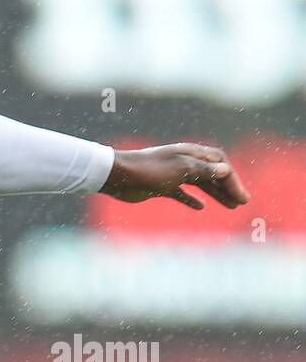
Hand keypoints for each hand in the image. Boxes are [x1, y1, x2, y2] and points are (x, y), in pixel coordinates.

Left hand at [100, 143, 248, 210]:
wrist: (119, 176)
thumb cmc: (149, 170)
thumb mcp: (181, 170)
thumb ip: (203, 170)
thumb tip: (226, 169)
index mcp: (190, 154)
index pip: (219, 163)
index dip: (232, 179)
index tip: (241, 196)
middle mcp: (183, 162)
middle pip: (212, 174)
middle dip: (228, 188)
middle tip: (242, 203)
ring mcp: (172, 174)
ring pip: (200, 184)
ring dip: (216, 194)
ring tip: (230, 207)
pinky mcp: (161, 186)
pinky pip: (182, 192)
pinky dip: (192, 199)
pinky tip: (200, 208)